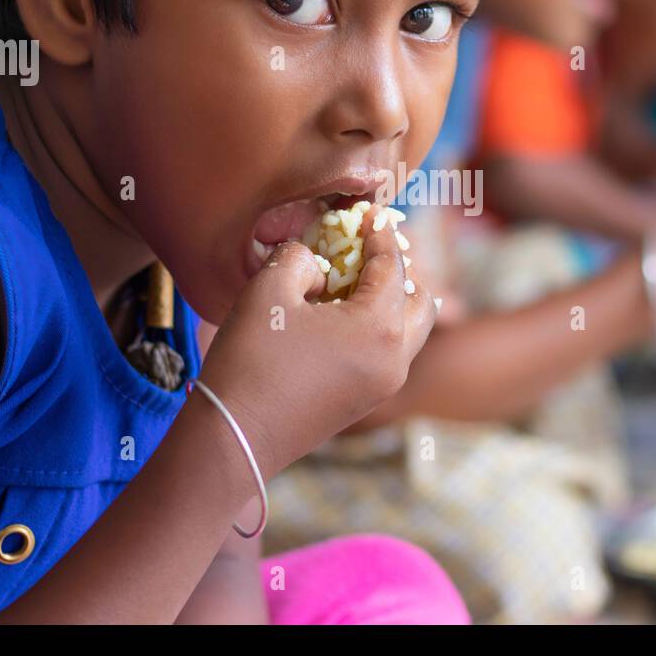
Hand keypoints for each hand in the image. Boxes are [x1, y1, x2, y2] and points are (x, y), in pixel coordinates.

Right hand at [195, 205, 435, 479]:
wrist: (234, 439)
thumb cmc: (250, 360)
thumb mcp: (269, 289)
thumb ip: (299, 258)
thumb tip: (315, 263)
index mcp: (380, 329)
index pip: (392, 267)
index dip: (379, 235)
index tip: (369, 215)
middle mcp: (395, 360)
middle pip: (421, 302)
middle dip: (397, 272)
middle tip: (364, 253)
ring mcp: (383, 386)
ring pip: (408, 332)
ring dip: (390, 303)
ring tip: (349, 285)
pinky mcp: (364, 403)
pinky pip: (388, 355)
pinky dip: (376, 330)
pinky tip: (336, 319)